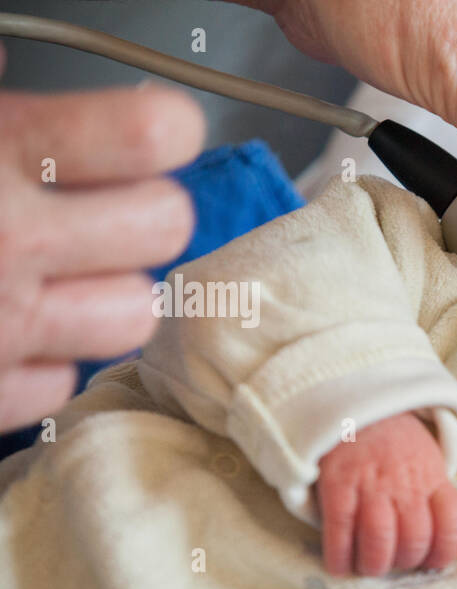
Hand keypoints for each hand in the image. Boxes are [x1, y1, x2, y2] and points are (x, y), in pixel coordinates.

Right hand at [0, 42, 202, 429]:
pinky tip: (16, 332)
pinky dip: (48, 362)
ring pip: (135, 315)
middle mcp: (11, 244)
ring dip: (107, 295)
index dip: (160, 130)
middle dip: (142, 215)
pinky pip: (67, 383)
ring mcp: (4, 325)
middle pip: (164, 227)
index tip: (155, 133)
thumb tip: (13, 61)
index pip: (150, 135)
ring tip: (60, 277)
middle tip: (104, 210)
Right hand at [315, 412, 456, 575]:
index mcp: (433, 479)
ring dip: (375, 564)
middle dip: (405, 562)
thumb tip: (437, 540)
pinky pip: (340, 529)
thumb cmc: (395, 442)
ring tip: (369, 568)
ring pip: (380, 539)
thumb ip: (434, 495)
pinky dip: (340, 555)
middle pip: (414, 540)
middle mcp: (406, 485)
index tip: (432, 563)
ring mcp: (371, 485)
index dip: (444, 553)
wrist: (355, 407)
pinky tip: (340, 566)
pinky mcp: (338, 485)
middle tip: (394, 563)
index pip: (452, 525)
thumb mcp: (428, 460)